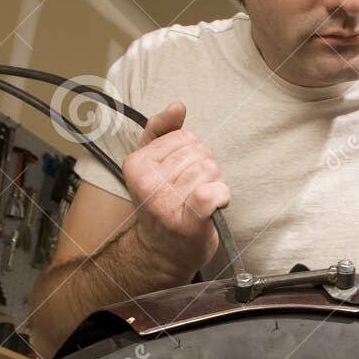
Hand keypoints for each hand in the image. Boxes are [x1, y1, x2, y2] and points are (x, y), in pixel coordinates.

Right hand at [121, 101, 230, 281]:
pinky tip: (216, 205)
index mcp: (137, 163)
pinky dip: (221, 196)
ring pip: (210, 169)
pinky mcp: (187, 221)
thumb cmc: (163, 204)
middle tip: (192, 190)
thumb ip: (162, 131)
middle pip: (200, 152)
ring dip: (214, 184)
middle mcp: (147, 182)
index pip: (184, 135)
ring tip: (200, 200)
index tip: (181, 173)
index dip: (192, 153)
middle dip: (205, 168)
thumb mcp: (153, 164)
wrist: (163, 252)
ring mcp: (166, 202)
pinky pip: (213, 193)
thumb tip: (177, 106)